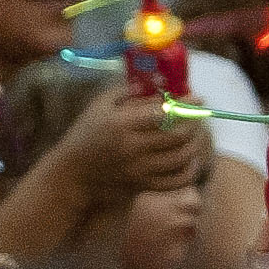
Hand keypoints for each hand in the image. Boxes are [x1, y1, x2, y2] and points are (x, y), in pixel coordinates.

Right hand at [60, 83, 204, 195]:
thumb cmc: (85, 135)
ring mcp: (138, 170)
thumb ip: (128, 90)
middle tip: (197, 116)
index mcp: (121, 124)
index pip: (163, 112)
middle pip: (178, 135)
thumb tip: (161, 83)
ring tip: (194, 135)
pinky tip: (189, 159)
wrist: (70, 175)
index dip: (186, 104)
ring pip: (182, 157)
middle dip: (194, 122)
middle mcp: (132, 148)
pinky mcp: (142, 186)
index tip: (197, 97)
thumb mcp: (98, 106)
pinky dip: (190, 169)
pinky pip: (177, 181)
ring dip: (195, 143)